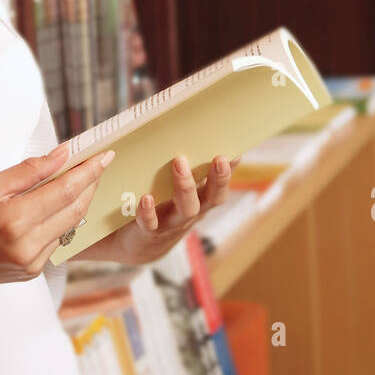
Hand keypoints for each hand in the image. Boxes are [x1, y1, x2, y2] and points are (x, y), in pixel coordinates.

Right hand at [0, 141, 113, 291]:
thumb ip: (29, 171)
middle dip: (89, 184)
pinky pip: (56, 241)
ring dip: (77, 201)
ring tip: (79, 178)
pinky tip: (57, 204)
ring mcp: (30, 264)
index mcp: (15, 221)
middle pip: (74, 209)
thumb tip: (62, 154)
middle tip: (97, 162)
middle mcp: (27, 247)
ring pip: (69, 226)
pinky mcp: (30, 273)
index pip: (66, 190)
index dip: (89, 171)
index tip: (105, 155)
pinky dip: (61, 220)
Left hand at [76, 154, 236, 264]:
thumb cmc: (161, 205)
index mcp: (200, 198)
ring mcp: (172, 222)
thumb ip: (189, 166)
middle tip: (219, 157)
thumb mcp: (178, 188)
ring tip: (180, 163)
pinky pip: (151, 224)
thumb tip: (193, 129)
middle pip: (213, 197)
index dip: (230, 170)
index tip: (235, 152)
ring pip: (187, 208)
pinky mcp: (149, 232)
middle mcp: (192, 211)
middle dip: (219, 178)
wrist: (139, 244)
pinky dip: (149, 212)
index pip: (221, 184)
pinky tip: (146, 198)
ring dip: (186, 187)